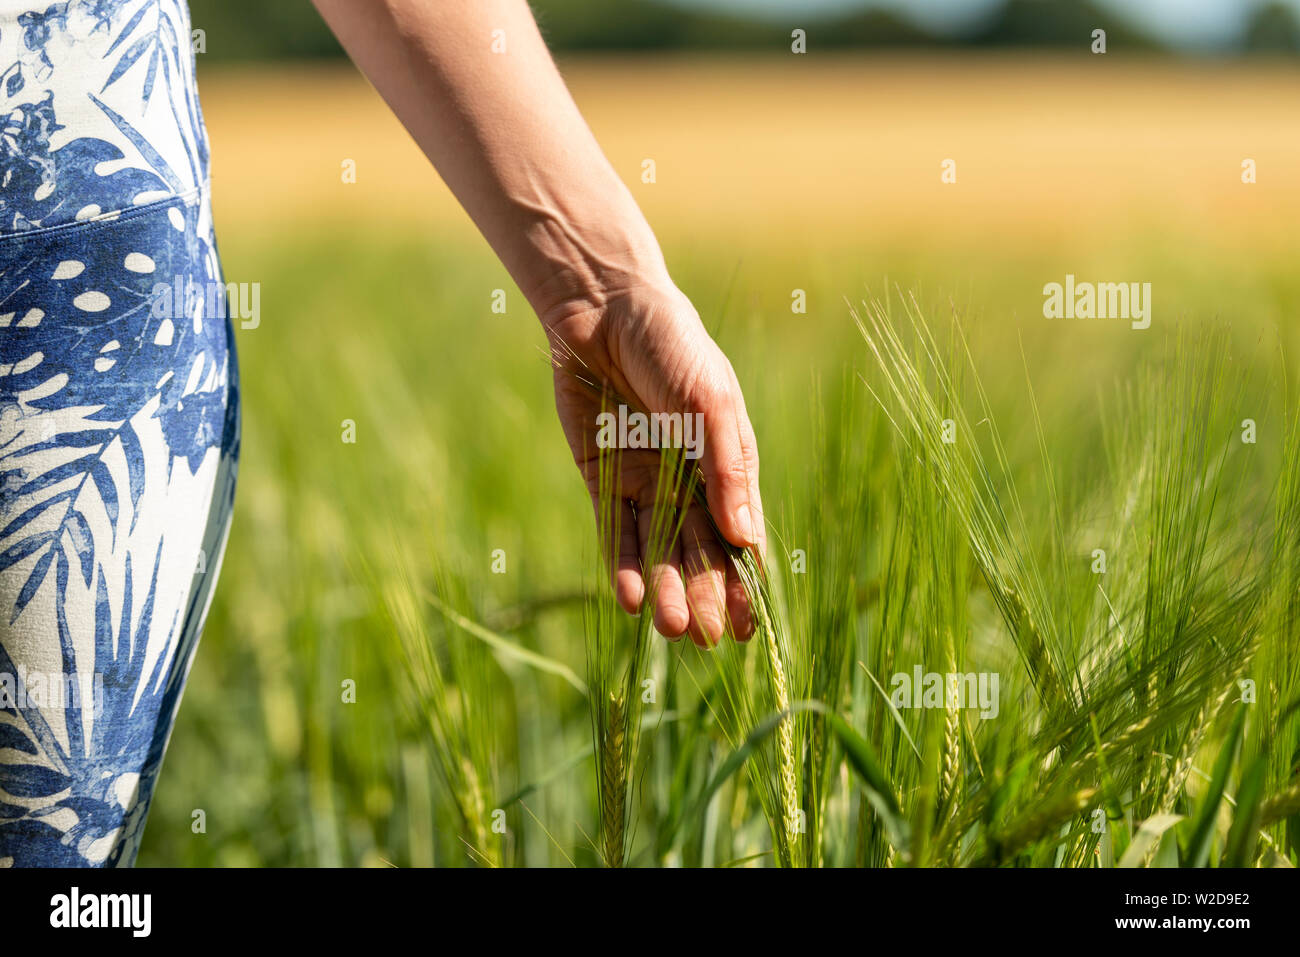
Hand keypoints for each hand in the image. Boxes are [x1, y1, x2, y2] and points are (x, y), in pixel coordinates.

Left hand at [542, 281, 764, 645]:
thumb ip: (728, 470)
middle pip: (698, 552)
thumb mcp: (711, 404)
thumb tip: (747, 542)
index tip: (751, 628)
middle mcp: (687, 481)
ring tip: (672, 629)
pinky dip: (622, 565)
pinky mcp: (602, 479)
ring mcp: (644, 483)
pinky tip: (629, 599)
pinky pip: (613, 531)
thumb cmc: (673, 346)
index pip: (739, 536)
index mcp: (726, 464)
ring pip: (657, 550)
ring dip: (664, 589)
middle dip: (705, 596)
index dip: (744, 583)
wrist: (604, 308)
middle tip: (709, 640)